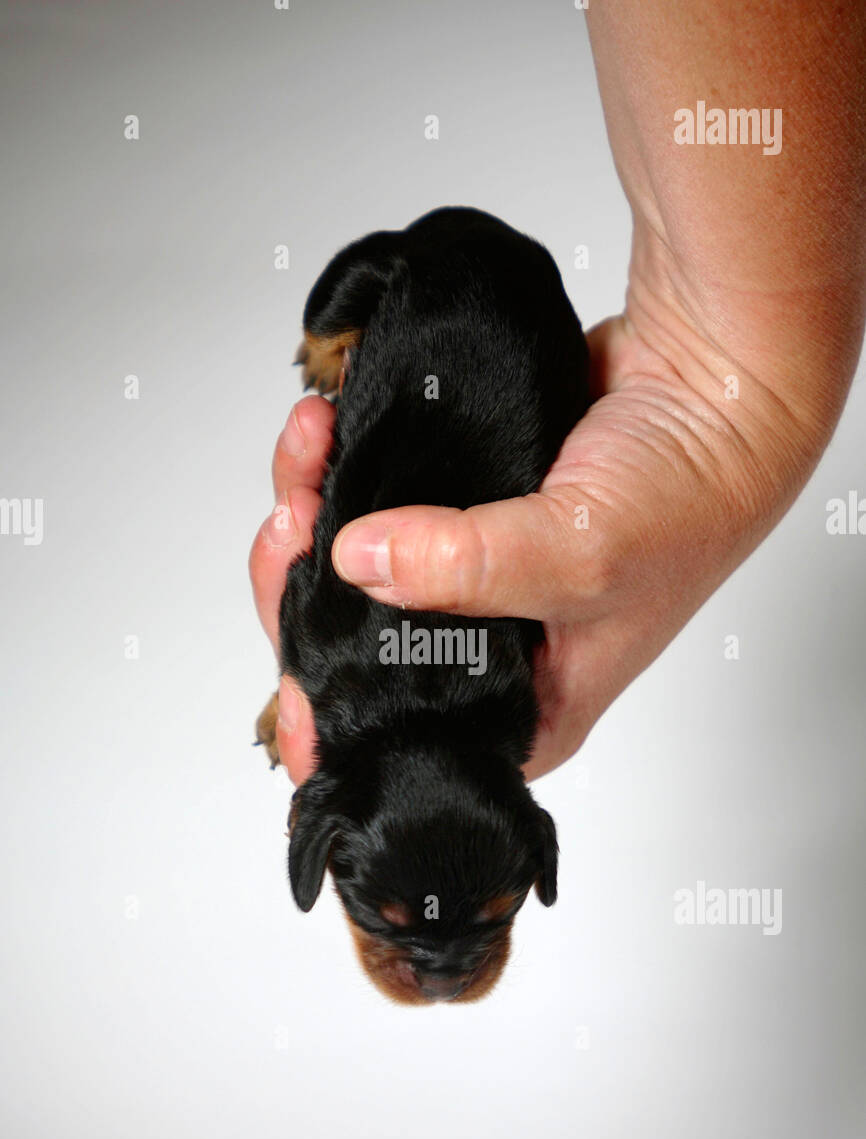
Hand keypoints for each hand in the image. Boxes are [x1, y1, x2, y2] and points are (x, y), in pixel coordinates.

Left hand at [250, 279, 814, 784]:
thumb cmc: (684, 500)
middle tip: (292, 525)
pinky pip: (364, 498)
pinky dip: (333, 464)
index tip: (291, 679)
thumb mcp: (580, 558)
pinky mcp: (445, 510)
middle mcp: (477, 653)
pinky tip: (328, 425)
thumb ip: (469, 571)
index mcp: (517, 708)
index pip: (401, 742)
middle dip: (299, 588)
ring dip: (309, 507)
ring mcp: (456, 577)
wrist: (710, 390)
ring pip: (343, 567)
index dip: (332, 722)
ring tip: (311, 444)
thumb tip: (359, 560)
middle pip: (348, 646)